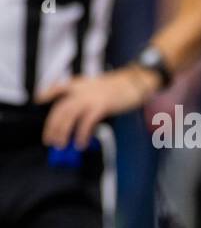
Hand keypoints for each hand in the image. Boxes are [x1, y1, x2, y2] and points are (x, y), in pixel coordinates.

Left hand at [38, 66, 160, 148]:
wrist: (134, 83)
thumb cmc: (119, 89)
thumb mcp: (98, 90)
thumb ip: (86, 101)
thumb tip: (80, 122)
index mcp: (78, 85)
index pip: (57, 88)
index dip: (46, 94)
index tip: (39, 100)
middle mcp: (80, 90)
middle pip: (60, 109)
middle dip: (52, 126)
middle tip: (50, 141)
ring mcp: (89, 98)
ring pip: (68, 116)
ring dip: (62, 132)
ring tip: (61, 145)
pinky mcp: (100, 106)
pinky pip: (86, 122)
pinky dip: (81, 134)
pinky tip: (80, 143)